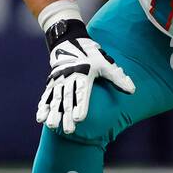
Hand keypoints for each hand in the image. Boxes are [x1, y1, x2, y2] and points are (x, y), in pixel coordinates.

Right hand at [37, 19, 134, 133]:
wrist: (70, 41)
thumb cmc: (91, 56)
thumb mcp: (106, 64)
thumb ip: (118, 78)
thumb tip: (132, 91)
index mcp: (83, 74)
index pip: (81, 92)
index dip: (80, 105)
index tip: (79, 118)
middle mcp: (68, 78)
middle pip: (67, 100)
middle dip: (66, 115)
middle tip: (67, 131)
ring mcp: (58, 80)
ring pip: (55, 99)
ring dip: (53, 113)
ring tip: (52, 126)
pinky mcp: (52, 82)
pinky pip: (46, 96)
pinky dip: (43, 106)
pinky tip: (40, 118)